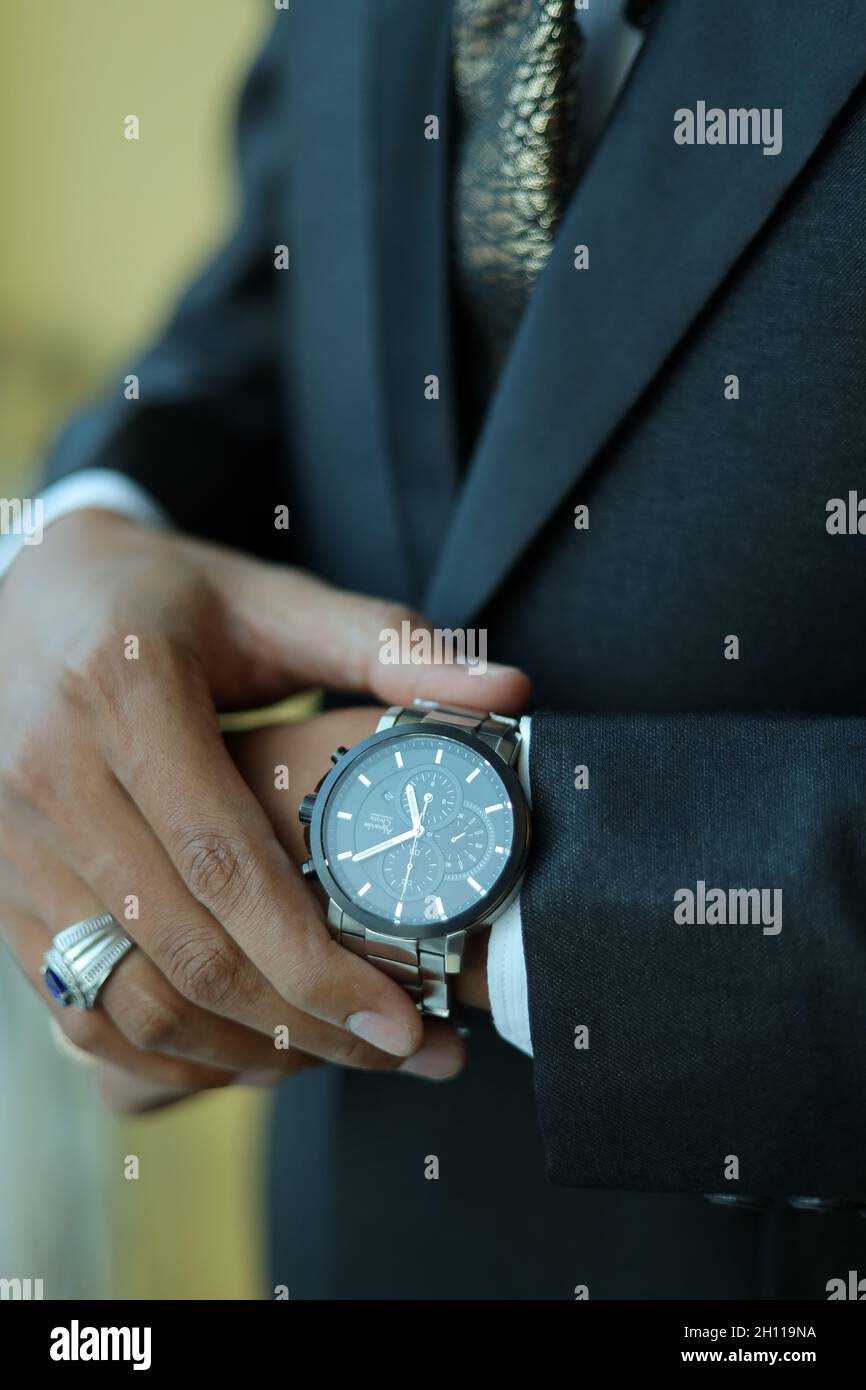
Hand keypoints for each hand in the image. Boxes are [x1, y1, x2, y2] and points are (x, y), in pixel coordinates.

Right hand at [0, 511, 525, 1107]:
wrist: (29, 589)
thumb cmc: (167, 596)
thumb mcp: (272, 599)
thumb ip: (389, 646)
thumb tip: (511, 688)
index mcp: (123, 693)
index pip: (224, 862)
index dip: (316, 959)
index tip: (404, 1017)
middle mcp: (51, 773)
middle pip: (181, 950)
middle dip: (300, 1026)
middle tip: (397, 1051)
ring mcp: (12, 838)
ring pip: (124, 999)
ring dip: (237, 1055)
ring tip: (336, 1058)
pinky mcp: (0, 882)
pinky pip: (75, 1006)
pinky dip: (162, 1053)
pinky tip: (247, 1053)